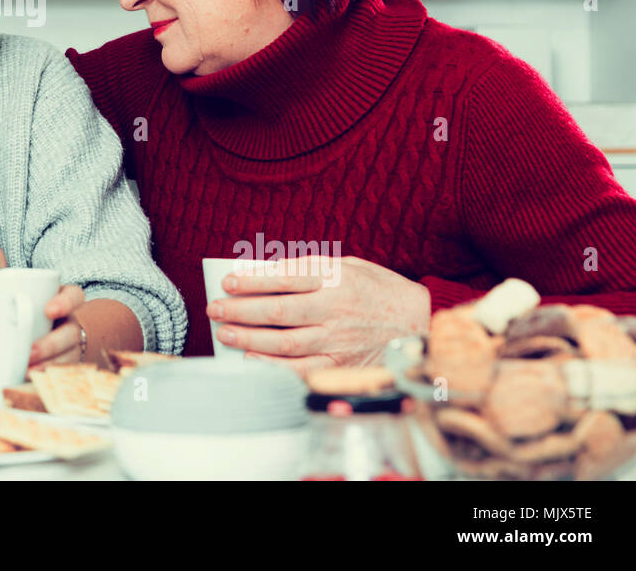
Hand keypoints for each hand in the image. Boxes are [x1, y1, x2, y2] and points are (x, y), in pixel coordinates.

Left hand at [0, 242, 86, 369]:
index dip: (64, 303)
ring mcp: (71, 348)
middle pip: (71, 334)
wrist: (42, 332)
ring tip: (27, 371)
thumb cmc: (28, 305)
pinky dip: (48, 379)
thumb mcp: (19, 287)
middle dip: (53, 344)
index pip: (73, 296)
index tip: (48, 310)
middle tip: (30, 351)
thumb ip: (2, 268)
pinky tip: (32, 382)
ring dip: (50, 366)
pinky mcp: (64, 366)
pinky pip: (63, 374)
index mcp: (63, 300)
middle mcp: (72, 324)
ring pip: (69, 357)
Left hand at [207, 255, 430, 377]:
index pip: (283, 279)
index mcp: (335, 279)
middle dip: (239, 311)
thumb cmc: (377, 289)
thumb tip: (265, 271)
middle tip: (215, 309)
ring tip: (224, 334)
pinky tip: (251, 361)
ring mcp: (338, 341)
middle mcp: (335, 310)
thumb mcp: (347, 265)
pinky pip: (300, 370)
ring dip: (248, 339)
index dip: (251, 282)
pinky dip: (272, 367)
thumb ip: (309, 268)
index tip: (227, 283)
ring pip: (283, 343)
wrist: (419, 322)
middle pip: (277, 312)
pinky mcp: (341, 365)